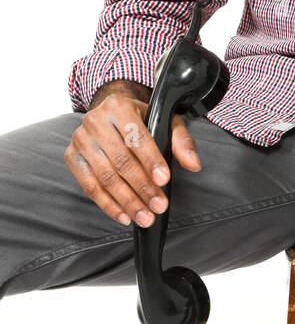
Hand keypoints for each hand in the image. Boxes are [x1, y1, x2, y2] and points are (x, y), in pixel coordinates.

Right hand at [64, 93, 200, 227]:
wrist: (110, 112)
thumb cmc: (141, 118)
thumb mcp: (166, 120)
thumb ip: (181, 141)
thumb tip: (193, 164)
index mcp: (119, 107)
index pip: (137, 138)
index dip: (151, 161)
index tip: (164, 181)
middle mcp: (95, 121)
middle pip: (120, 161)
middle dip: (142, 188)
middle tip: (158, 206)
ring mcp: (81, 140)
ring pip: (105, 177)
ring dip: (127, 201)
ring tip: (144, 217)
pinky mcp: (72, 157)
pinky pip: (89, 186)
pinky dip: (108, 205)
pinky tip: (124, 216)